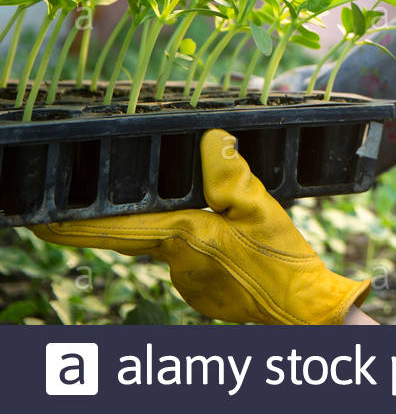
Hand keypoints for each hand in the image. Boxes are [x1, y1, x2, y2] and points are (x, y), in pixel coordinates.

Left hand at [31, 128, 369, 324]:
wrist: (302, 309)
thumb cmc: (283, 259)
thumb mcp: (263, 208)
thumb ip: (232, 175)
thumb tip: (213, 138)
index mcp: (182, 237)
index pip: (114, 228)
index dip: (74, 225)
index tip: (40, 222)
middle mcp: (174, 264)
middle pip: (140, 233)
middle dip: (130, 217)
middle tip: (124, 203)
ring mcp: (187, 283)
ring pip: (166, 245)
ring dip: (176, 230)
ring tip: (214, 219)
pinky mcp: (203, 292)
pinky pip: (187, 261)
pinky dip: (197, 246)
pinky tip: (228, 241)